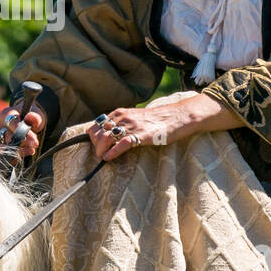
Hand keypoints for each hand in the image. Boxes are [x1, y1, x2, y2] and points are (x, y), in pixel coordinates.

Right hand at [0, 103, 45, 158]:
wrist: (30, 125)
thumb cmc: (32, 118)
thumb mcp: (37, 115)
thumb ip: (35, 117)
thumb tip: (30, 117)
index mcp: (6, 115)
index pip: (13, 124)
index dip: (24, 132)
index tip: (34, 139)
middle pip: (9, 137)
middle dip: (23, 142)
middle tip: (35, 144)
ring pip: (6, 147)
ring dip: (21, 150)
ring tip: (32, 150)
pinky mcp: (1, 148)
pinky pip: (5, 154)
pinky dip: (16, 156)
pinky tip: (25, 154)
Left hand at [89, 93, 242, 160]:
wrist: (176, 117)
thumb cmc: (156, 120)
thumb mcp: (135, 117)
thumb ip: (122, 123)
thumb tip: (110, 134)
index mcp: (120, 112)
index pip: (98, 123)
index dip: (94, 136)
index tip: (96, 144)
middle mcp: (123, 117)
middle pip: (99, 132)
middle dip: (96, 144)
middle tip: (99, 154)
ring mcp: (132, 126)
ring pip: (107, 137)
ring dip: (101, 150)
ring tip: (102, 157)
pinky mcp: (141, 135)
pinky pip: (122, 144)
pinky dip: (112, 152)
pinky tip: (109, 158)